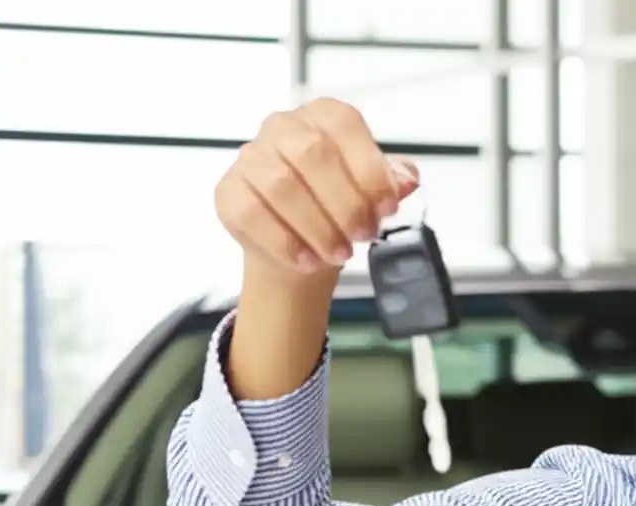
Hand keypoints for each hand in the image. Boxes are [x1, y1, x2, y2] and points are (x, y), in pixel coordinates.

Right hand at [214, 97, 419, 279]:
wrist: (301, 244)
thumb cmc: (339, 206)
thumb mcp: (373, 190)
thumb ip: (392, 180)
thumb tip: (407, 180)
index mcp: (324, 116)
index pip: (345, 127)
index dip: (370, 169)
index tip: (387, 208)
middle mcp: (283, 127)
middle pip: (312, 154)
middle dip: (345, 202)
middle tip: (363, 235)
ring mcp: (251, 157)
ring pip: (281, 185)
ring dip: (317, 226)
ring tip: (339, 253)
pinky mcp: (228, 192)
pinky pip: (252, 214)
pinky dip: (284, 242)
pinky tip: (308, 260)